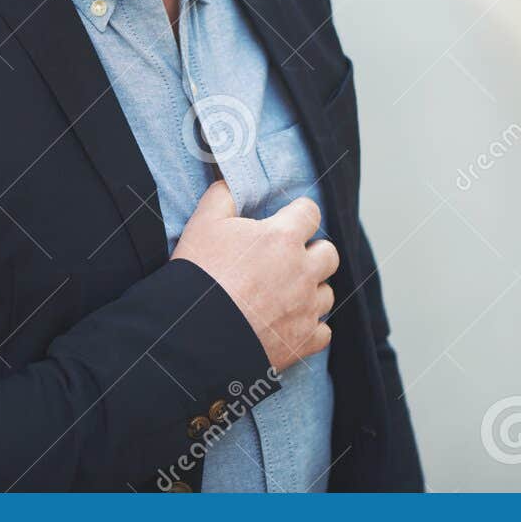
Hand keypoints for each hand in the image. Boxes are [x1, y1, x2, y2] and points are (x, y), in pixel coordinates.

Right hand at [172, 180, 336, 371]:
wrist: (191, 334)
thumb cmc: (199, 275)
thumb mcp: (204, 223)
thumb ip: (224, 195)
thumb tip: (232, 180)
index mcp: (283, 237)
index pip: (310, 212)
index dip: (297, 214)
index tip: (286, 221)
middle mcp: (302, 271)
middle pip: (328, 253)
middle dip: (312, 252)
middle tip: (287, 259)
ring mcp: (305, 308)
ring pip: (327, 293)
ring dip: (311, 290)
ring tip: (285, 293)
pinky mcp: (302, 341)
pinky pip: (323, 331)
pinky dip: (310, 326)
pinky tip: (290, 323)